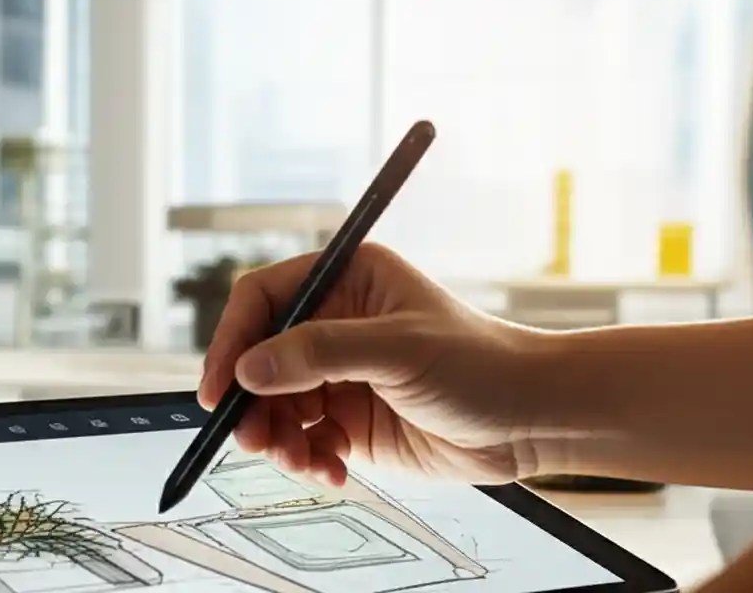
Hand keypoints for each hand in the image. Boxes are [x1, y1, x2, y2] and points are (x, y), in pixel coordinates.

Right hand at [198, 243, 553, 486]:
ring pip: (274, 405)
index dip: (233, 339)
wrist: (531, 419)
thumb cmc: (482, 362)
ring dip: (276, 438)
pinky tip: (331, 470)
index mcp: (344, 281)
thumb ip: (321, 354)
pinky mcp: (348, 420)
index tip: (222, 386)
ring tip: (299, 461)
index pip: (264, 299)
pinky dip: (305, 459)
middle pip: (259, 358)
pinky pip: (301, 439)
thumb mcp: (398, 348)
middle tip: (255, 440)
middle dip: (252, 403)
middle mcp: (334, 323)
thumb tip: (250, 368)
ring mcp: (338, 374)